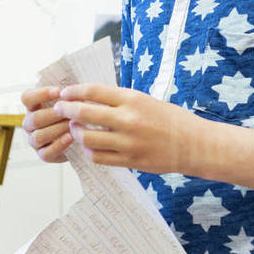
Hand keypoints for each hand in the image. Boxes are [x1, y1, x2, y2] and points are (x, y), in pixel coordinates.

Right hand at [20, 85, 72, 162]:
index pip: (27, 98)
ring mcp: (34, 140)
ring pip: (38, 136)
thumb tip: (70, 86)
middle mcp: (30, 124)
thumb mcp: (70, 100)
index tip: (59, 91)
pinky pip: (46, 153)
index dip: (41, 94)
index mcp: (33, 107)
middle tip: (70, 111)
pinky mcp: (43, 155)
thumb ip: (66, 93)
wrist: (82, 135)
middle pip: (34, 118)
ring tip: (72, 124)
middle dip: (54, 114)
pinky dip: (58, 145)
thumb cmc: (74, 113)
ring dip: (57, 129)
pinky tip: (71, 137)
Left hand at [54, 84, 194, 172]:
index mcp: (133, 100)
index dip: (73, 91)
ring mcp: (128, 143)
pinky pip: (99, 157)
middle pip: (84, 113)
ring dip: (76, 133)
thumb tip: (90, 98)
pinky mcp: (130, 161)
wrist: (194, 145)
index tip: (64, 93)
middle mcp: (129, 120)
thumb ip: (120, 100)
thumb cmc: (171, 120)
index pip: (93, 91)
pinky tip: (89, 146)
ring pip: (87, 138)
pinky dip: (89, 151)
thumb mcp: (146, 100)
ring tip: (75, 130)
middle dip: (66, 110)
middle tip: (59, 110)